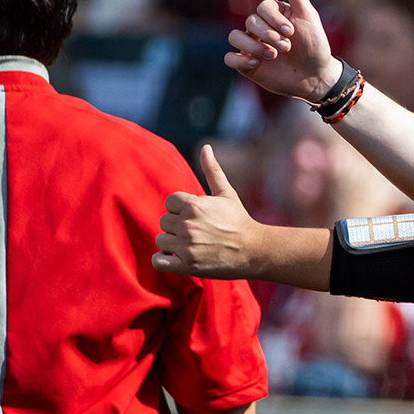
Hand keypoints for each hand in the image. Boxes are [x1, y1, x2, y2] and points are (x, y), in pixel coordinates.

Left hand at [153, 145, 262, 277]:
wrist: (254, 251)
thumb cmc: (240, 220)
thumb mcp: (227, 194)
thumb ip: (212, 170)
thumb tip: (206, 147)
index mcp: (194, 205)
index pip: (169, 203)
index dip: (180, 210)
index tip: (195, 217)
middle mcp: (187, 224)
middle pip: (164, 222)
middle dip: (177, 227)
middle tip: (196, 233)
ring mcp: (186, 246)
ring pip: (161, 240)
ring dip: (172, 244)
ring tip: (191, 246)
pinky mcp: (187, 265)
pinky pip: (158, 261)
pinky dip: (163, 260)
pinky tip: (176, 258)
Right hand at [226, 0, 341, 102]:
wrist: (317, 76)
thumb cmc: (315, 45)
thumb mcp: (307, 16)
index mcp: (273, 15)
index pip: (262, 8)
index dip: (274, 19)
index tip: (291, 31)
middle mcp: (260, 29)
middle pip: (250, 22)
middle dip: (268, 34)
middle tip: (286, 47)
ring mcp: (252, 47)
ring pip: (235, 37)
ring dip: (253, 46)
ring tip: (273, 56)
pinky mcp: (248, 66)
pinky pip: (230, 58)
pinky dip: (239, 60)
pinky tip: (256, 65)